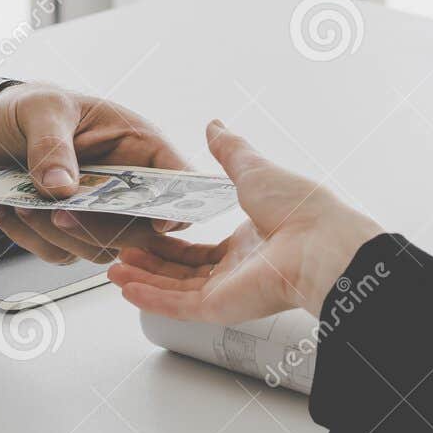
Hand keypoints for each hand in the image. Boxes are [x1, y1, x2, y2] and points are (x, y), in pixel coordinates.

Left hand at [0, 83, 187, 263]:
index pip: (179, 182)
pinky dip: (32, 239)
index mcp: (139, 147)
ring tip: (24, 206)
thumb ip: (52, 143)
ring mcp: (100, 216)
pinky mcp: (69, 234)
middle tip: (59, 214)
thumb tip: (61, 187)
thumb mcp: (43, 108)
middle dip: (102, 230)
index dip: (179, 206)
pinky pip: (60, 254)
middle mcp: (126, 187)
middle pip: (143, 231)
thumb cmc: (34, 108)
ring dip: (59, 236)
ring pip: (100, 250)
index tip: (158, 221)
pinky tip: (14, 210)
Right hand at [108, 120, 382, 321]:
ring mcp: (228, 292)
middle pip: (182, 272)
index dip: (169, 242)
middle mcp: (238, 270)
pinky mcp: (222, 307)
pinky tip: (125, 288)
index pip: (199, 250)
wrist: (320, 241)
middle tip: (119, 252)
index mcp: (248, 242)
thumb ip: (229, 152)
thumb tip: (214, 125)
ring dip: (143, 280)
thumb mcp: (253, 169)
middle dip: (148, 264)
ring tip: (112, 269)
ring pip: (174, 290)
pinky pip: (179, 306)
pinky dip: (151, 298)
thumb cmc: (299, 207)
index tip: (144, 232)